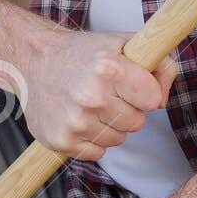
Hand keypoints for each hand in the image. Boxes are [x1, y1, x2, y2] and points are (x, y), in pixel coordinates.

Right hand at [20, 30, 177, 160]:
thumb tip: (162, 101)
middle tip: (106, 93)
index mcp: (108, 68)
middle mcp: (91, 97)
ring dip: (109, 125)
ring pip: (118, 139)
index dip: (144, 92)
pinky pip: (97, 153)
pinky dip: (91, 140)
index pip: (152, 99)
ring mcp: (75, 122)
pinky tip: (78, 118)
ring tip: (90, 105)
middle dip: (127, 109)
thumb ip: (158, 65)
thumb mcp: (124, 45)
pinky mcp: (61, 141)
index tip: (130, 84)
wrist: (34, 60)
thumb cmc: (83, 53)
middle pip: (136, 123)